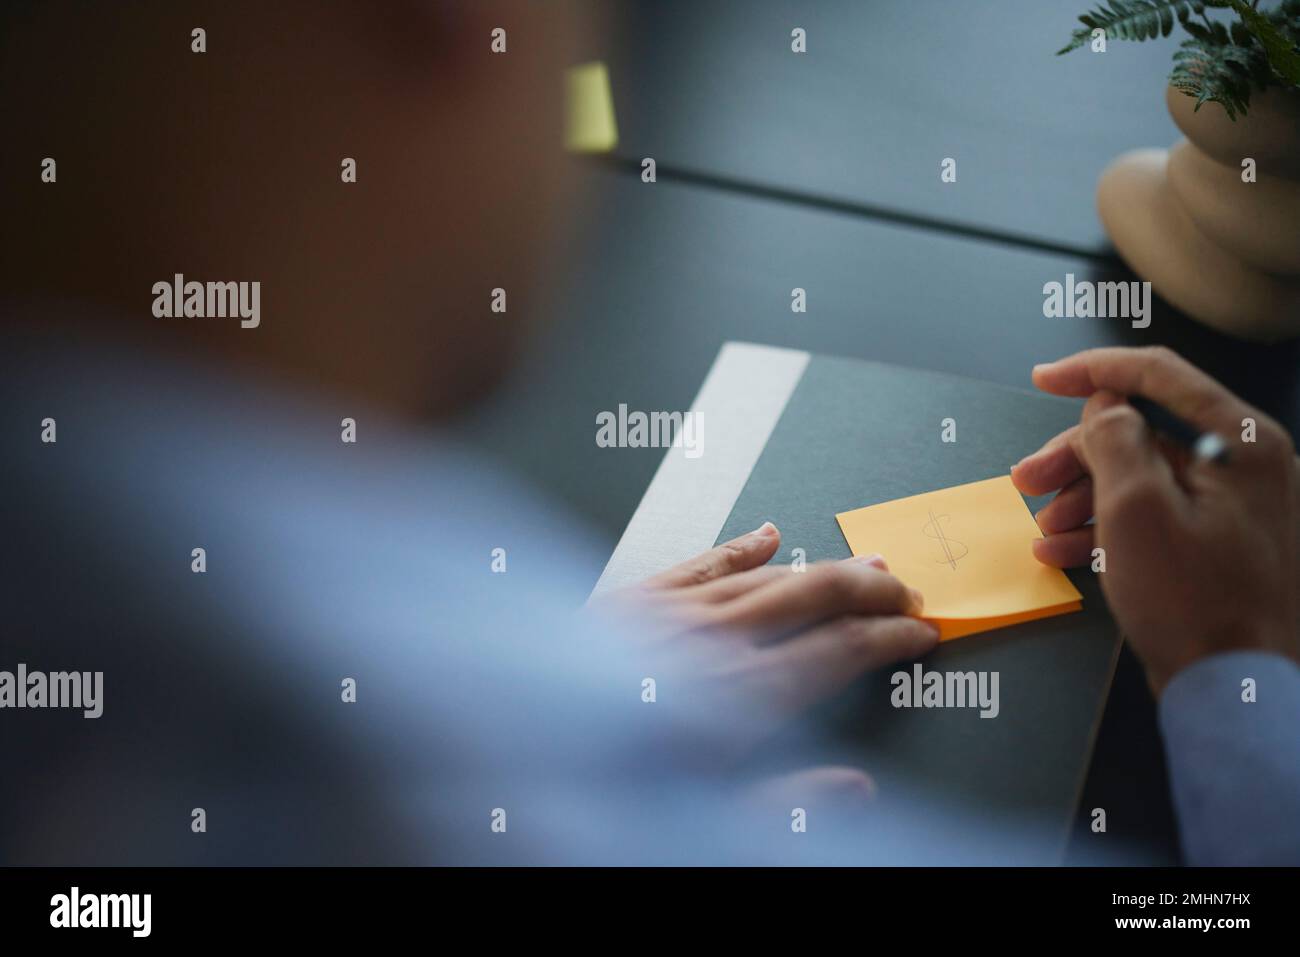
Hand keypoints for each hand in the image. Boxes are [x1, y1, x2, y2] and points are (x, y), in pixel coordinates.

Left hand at [589, 522, 937, 799]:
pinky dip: (741, 546)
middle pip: (815, 595)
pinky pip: (702, 561)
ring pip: (768, 574)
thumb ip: (784, 803)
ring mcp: (672, 611)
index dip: (891, 638)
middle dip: (872, 590)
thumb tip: (853, 789)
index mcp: (739, 698)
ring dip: (823, 566)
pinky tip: (768, 534)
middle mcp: (714, 641)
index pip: (841, 651)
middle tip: (909, 591)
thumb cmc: (596, 785)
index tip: (922, 634)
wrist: (496, 737)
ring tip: (864, 563)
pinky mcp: (632, 597)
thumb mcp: (700, 818)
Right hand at [1012, 346, 1299, 694]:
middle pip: (1142, 431)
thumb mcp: (1134, 509)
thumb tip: (1105, 404)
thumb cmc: (1191, 599)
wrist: (1237, 690)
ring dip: (1082, 495)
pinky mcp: (1217, 542)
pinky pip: (1153, 513)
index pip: (1157, 374)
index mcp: (1238, 440)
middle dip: (1075, 454)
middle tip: (1024, 481)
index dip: (1091, 370)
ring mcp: (1233, 505)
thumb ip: (1114, 439)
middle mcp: (1243, 463)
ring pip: (1140, 475)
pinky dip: (1105, 524)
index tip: (1041, 379)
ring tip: (1042, 528)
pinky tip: (1063, 550)